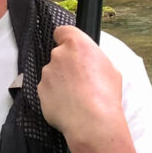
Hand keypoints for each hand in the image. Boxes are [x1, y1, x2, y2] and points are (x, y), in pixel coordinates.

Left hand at [37, 25, 125, 145]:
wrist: (91, 121)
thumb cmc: (105, 94)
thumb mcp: (111, 69)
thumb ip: (94, 59)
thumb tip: (89, 63)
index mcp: (76, 44)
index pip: (62, 31)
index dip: (66, 39)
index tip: (71, 48)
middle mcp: (58, 55)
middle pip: (59, 55)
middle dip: (67, 65)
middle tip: (81, 80)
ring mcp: (46, 73)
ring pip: (52, 74)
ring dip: (60, 82)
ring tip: (76, 97)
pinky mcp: (40, 91)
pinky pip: (47, 90)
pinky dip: (55, 96)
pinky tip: (68, 106)